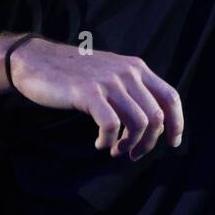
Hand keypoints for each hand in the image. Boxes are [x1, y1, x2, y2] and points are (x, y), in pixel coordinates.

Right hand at [9, 37, 183, 159]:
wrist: (37, 60)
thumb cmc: (73, 73)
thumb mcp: (110, 73)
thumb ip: (131, 90)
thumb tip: (152, 123)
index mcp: (136, 67)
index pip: (170, 96)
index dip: (177, 122)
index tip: (173, 142)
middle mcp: (127, 72)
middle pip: (156, 116)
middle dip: (149, 143)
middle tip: (132, 154)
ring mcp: (108, 81)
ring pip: (138, 123)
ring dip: (129, 145)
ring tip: (115, 151)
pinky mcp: (88, 92)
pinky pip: (111, 125)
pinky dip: (108, 140)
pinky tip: (100, 143)